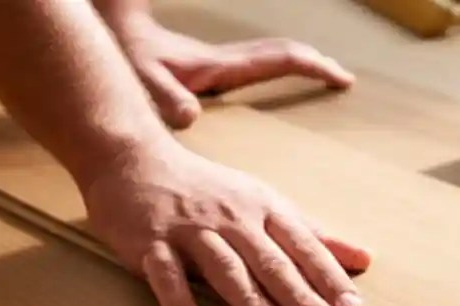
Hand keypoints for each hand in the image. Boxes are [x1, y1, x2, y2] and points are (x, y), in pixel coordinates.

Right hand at [79, 138, 371, 305]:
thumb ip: (311, 233)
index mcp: (260, 208)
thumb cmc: (207, 191)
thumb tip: (363, 259)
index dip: (328, 277)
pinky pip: (168, 280)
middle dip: (300, 294)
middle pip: (270, 260)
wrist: (134, 162)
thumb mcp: (263, 203)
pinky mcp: (151, 244)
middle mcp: (229, 218)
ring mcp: (189, 231)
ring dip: (252, 301)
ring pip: (225, 269)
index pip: (302, 245)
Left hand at [106, 14, 354, 127]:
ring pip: (269, 58)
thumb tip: (191, 116)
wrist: (116, 34)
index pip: (279, 59)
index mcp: (221, 66)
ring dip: (298, 64)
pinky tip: (275, 89)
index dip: (312, 67)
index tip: (341, 78)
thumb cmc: (131, 58)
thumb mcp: (145, 81)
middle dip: (316, 64)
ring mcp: (218, 65)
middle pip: (282, 54)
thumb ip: (166, 98)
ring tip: (322, 80)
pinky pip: (253, 69)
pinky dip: (275, 72)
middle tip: (343, 79)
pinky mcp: (207, 73)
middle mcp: (225, 62)